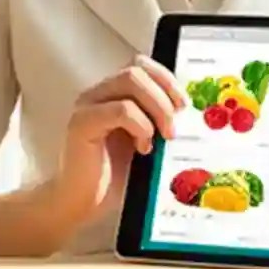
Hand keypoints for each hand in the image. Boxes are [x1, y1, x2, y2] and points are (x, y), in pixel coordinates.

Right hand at [56, 56, 185, 223]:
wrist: (82, 203)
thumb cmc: (112, 176)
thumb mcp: (144, 140)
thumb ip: (157, 120)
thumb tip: (186, 110)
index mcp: (113, 94)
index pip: (142, 66)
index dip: (166, 79)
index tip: (183, 104)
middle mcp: (99, 94)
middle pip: (137, 70)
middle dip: (165, 93)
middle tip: (175, 124)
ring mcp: (88, 105)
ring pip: (130, 81)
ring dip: (157, 107)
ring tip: (162, 136)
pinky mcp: (81, 123)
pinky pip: (120, 109)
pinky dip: (140, 126)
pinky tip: (142, 147)